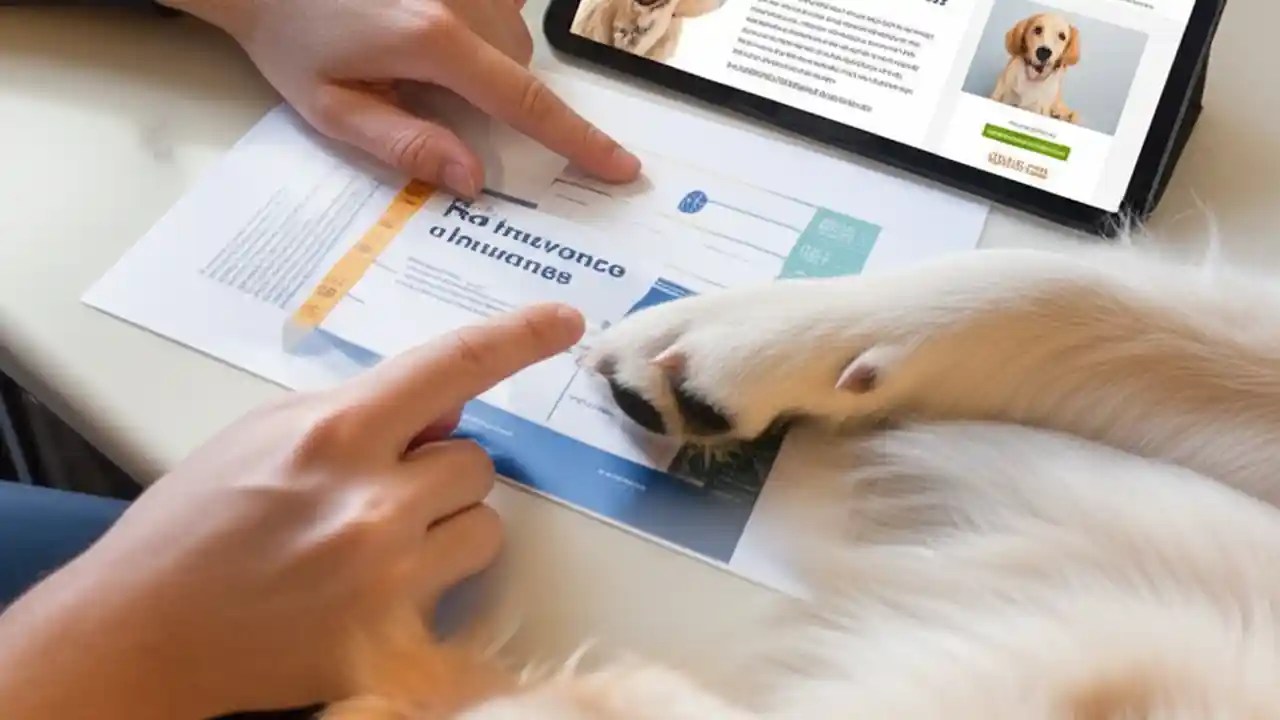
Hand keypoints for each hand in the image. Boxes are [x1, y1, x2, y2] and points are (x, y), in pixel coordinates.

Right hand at [0, 304, 585, 718]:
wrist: (142, 632)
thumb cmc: (194, 524)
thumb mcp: (267, 435)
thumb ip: (361, 414)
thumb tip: (446, 408)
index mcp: (337, 434)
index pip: (453, 366)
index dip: (518, 338)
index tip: (564, 322)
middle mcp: (373, 502)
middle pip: (476, 464)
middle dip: (438, 475)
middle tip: (378, 497)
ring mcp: (388, 578)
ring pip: (483, 528)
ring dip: (446, 532)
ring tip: (376, 548)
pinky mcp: (395, 642)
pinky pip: (455, 595)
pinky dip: (423, 590)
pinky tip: (360, 596)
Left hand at [164, 0, 640, 196]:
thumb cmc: (293, 42)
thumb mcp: (333, 111)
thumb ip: (406, 146)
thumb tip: (473, 180)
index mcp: (431, 41)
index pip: (523, 103)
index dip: (578, 140)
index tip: (620, 167)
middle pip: (518, 68)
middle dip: (492, 96)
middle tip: (424, 94)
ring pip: (511, 35)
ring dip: (483, 59)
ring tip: (413, 54)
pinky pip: (499, 7)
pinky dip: (479, 27)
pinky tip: (426, 27)